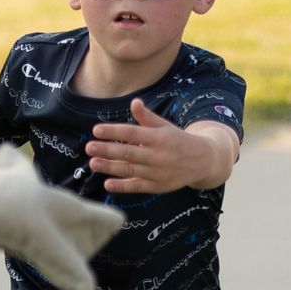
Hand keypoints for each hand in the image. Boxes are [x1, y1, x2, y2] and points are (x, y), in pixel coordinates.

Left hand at [86, 99, 211, 194]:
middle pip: (129, 152)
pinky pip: (137, 187)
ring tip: (93, 163)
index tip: (96, 130)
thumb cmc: (178, 140)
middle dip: (107, 150)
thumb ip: (147, 117)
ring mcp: (157, 172)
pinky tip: (107, 184)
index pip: (132, 133)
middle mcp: (158, 155)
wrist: (202, 161)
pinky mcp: (157, 186)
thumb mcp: (165, 126)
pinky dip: (122, 187)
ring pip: (130, 170)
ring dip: (110, 167)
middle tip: (89, 147)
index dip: (114, 131)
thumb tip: (134, 102)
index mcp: (159, 137)